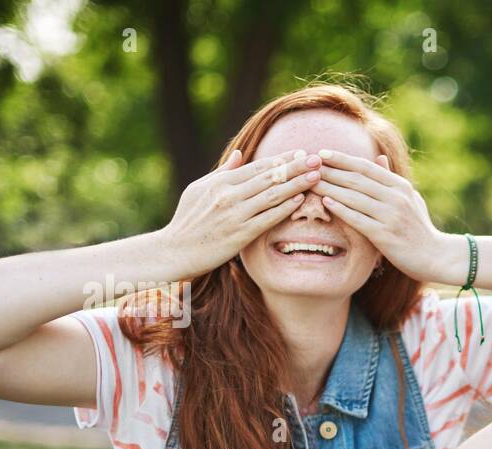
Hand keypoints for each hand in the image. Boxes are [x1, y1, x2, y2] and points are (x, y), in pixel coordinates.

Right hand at [160, 148, 321, 276]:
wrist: (174, 251)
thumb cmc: (187, 221)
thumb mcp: (199, 189)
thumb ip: (223, 172)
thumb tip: (240, 154)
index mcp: (220, 182)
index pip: (258, 167)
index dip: (282, 159)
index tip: (301, 153)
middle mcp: (228, 194)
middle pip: (270, 177)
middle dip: (296, 167)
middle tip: (317, 158)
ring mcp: (235, 214)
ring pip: (272, 195)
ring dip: (297, 184)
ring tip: (317, 176)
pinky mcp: (240, 234)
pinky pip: (267, 218)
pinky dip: (285, 208)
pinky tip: (300, 200)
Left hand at [309, 151, 455, 281]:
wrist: (436, 256)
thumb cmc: (420, 228)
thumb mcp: (410, 199)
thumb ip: (392, 180)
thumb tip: (380, 159)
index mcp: (400, 186)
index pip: (366, 167)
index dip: (342, 159)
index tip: (323, 152)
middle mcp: (396, 197)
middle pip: (356, 179)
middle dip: (330, 170)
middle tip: (308, 164)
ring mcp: (391, 216)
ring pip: (354, 197)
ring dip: (330, 187)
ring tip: (311, 181)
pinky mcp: (385, 235)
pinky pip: (358, 219)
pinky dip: (341, 209)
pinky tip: (327, 202)